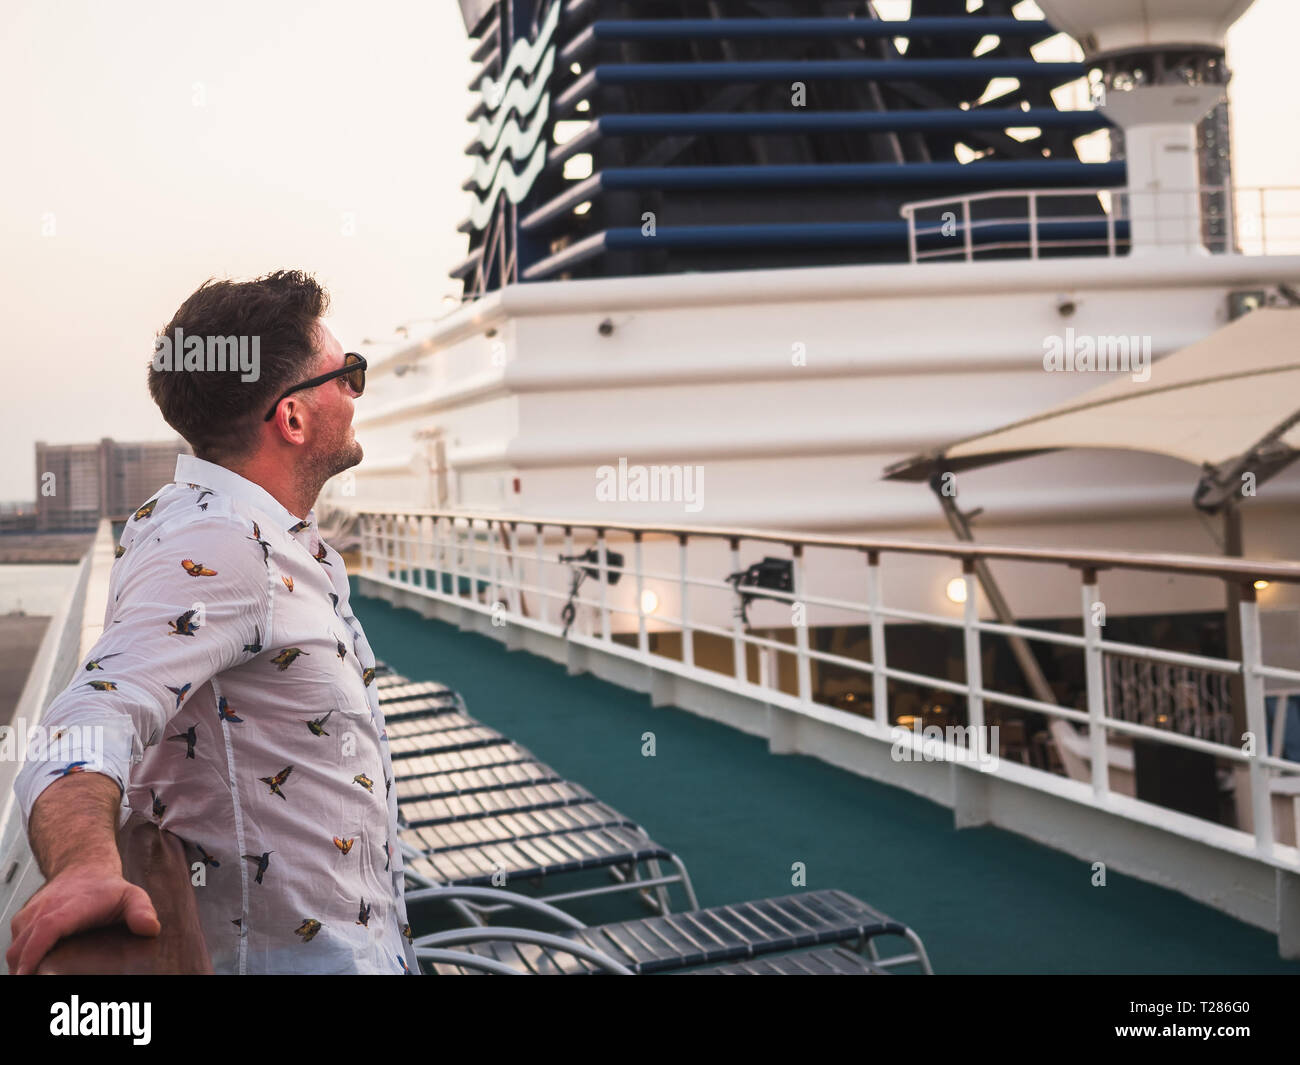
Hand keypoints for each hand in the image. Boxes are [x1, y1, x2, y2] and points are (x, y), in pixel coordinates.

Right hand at [6, 864, 160, 974]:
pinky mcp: (22, 921)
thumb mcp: (132, 895)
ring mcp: (30, 915)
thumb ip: (142, 911)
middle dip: (25, 970)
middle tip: (40, 984)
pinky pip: (15, 944)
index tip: (29, 973)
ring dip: (22, 966)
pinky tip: (34, 969)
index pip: (46, 929)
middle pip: (23, 946)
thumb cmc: (106, 887)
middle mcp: (44, 910)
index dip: (35, 953)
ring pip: (15, 948)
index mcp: (70, 907)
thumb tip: (149, 928)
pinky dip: (20, 959)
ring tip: (38, 978)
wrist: (84, 866)